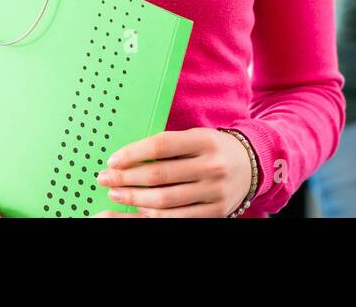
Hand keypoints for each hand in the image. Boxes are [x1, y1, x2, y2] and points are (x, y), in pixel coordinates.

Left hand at [93, 128, 253, 217]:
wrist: (251, 165)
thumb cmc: (213, 149)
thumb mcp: (196, 137)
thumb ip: (168, 146)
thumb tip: (127, 157)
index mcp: (204, 140)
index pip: (160, 145)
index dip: (132, 153)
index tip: (112, 160)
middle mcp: (211, 166)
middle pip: (158, 175)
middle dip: (125, 179)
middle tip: (105, 179)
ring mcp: (214, 192)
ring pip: (164, 200)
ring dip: (133, 200)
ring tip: (116, 195)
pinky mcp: (215, 212)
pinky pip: (176, 218)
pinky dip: (152, 216)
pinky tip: (137, 210)